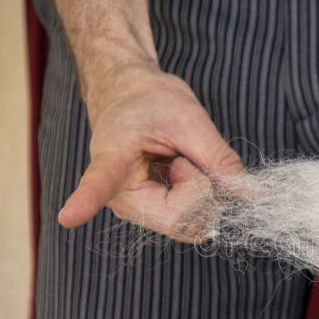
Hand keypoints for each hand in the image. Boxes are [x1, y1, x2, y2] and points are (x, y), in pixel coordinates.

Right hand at [58, 62, 243, 242]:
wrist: (132, 94)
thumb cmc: (150, 100)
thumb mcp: (189, 119)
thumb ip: (219, 158)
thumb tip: (250, 193)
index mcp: (112, 162)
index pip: (98, 185)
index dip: (86, 201)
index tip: (68, 217)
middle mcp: (120, 198)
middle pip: (178, 219)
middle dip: (200, 188)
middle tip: (185, 157)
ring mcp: (137, 211)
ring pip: (190, 223)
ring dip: (202, 192)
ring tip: (180, 160)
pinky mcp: (153, 215)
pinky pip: (191, 220)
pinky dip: (201, 197)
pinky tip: (183, 173)